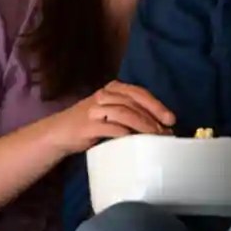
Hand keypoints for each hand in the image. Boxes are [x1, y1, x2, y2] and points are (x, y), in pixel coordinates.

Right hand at [44, 80, 175, 154]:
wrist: (59, 132)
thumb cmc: (91, 123)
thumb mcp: (111, 112)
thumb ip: (130, 113)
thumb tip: (160, 126)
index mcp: (112, 88)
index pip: (139, 93)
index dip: (157, 105)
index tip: (171, 119)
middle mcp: (104, 95)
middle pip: (134, 103)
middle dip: (153, 117)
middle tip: (166, 131)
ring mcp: (95, 109)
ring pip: (125, 114)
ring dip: (143, 126)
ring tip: (155, 138)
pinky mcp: (88, 125)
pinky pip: (111, 128)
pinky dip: (126, 134)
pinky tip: (136, 141)